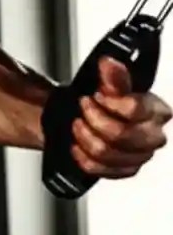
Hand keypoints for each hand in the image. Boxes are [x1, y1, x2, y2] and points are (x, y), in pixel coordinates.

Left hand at [71, 57, 172, 178]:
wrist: (93, 117)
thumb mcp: (109, 84)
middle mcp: (153, 136)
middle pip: (122, 134)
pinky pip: (100, 170)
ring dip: (85, 136)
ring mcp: (140, 156)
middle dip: (95, 119)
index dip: (110, 102)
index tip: (97, 95)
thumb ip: (113, 76)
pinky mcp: (125, 171)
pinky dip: (82, 156)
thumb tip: (109, 63)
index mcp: (157, 111)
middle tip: (84, 108)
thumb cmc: (106, 100)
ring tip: (78, 124)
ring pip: (107, 153)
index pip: (136, 110)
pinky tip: (78, 145)